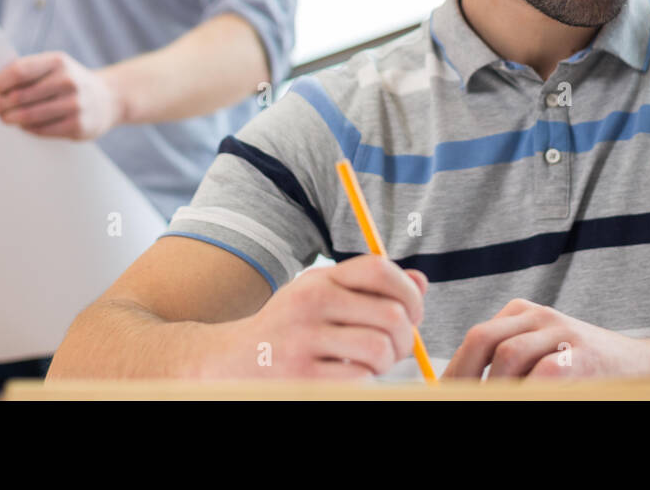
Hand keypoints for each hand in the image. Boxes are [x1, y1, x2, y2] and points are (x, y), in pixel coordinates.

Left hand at [0, 51, 124, 139]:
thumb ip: (30, 72)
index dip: (2, 82)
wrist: (109, 98)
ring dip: (11, 119)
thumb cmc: (70, 82)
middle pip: (21, 96)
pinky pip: (42, 130)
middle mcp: (69, 81)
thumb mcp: (56, 67)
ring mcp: (75, 104)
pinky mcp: (78, 125)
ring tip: (6, 118)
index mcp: (59, 62)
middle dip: (2, 104)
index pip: (20, 71)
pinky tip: (25, 126)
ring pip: (29, 116)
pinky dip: (28, 129)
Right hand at [204, 257, 428, 378]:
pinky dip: (365, 380)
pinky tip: (349, 376)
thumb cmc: (289, 329)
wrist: (229, 362)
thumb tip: (420, 282)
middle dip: (406, 337)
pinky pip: (360, 377)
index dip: (409, 291)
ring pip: (379, 348)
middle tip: (398, 348)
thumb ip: (370, 289)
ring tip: (372, 364)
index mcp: (320, 279)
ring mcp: (304, 339)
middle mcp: (311, 302)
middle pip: (390, 314)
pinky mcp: (301, 375)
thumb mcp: (323, 297)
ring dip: (387, 362)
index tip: (414, 312)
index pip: (379, 269)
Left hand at [442, 299, 649, 379]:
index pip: (475, 338)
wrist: (641, 366)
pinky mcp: (583, 355)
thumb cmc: (584, 368)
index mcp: (520, 315)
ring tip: (489, 401)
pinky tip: (527, 398)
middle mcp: (537, 316)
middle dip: (463, 375)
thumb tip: (462, 389)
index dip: (455, 370)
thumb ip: (506, 367)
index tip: (444, 393)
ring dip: (493, 386)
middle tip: (458, 399)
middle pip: (483, 338)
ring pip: (508, 355)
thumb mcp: (540, 356)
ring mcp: (561, 331)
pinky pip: (544, 372)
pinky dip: (527, 391)